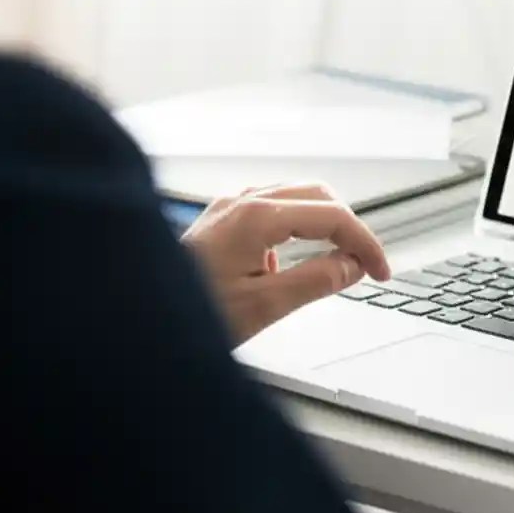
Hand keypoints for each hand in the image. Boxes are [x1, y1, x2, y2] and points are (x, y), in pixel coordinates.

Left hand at [181, 183, 390, 342]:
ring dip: (323, 224)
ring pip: (295, 198)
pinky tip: (287, 263)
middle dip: (348, 226)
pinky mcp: (219, 221)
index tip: (381, 271)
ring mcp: (228, 208)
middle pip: (318, 196)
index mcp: (257, 217)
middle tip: (364, 263)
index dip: (366, 243)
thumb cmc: (187, 313)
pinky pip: (270, 209)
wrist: (132, 317)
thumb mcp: (263, 306)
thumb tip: (352, 266)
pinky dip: (295, 228)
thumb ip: (315, 281)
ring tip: (337, 260)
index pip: (332, 217)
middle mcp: (242, 202)